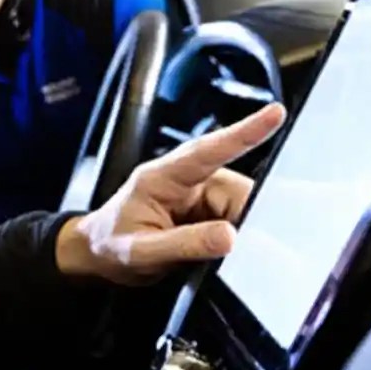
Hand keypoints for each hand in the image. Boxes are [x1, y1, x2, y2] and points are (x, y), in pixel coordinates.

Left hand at [56, 103, 286, 283]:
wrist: (96, 255)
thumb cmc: (110, 245)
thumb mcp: (141, 251)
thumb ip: (185, 244)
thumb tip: (229, 237)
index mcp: (162, 177)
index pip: (207, 151)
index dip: (243, 132)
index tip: (274, 114)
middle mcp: (184, 179)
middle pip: (235, 191)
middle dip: (246, 218)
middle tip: (238, 249)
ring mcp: (197, 194)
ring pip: (240, 208)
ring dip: (240, 231)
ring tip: (210, 255)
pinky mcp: (205, 211)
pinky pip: (234, 220)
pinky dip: (236, 236)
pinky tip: (221, 252)